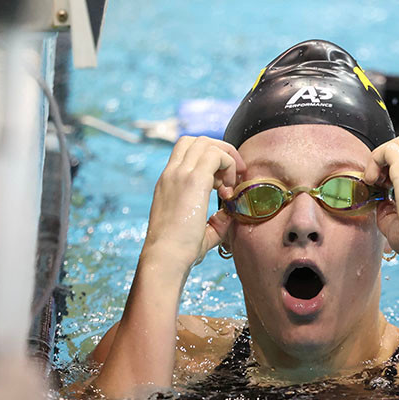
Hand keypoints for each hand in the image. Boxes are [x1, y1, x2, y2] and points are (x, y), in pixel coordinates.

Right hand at [141, 136, 245, 269]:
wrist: (165, 258)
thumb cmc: (179, 252)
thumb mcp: (199, 233)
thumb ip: (214, 222)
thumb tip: (228, 214)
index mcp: (168, 182)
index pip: (186, 151)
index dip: (210, 159)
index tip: (222, 184)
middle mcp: (171, 174)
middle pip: (197, 140)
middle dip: (221, 152)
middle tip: (233, 178)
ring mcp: (180, 175)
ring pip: (207, 143)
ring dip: (226, 159)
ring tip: (230, 186)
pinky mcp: (193, 181)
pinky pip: (216, 156)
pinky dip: (228, 166)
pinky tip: (228, 192)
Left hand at [363, 136, 398, 268]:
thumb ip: (388, 208)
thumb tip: (378, 201)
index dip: (392, 171)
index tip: (384, 190)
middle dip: (386, 162)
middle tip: (378, 185)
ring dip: (381, 159)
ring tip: (374, 182)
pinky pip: (388, 150)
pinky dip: (375, 160)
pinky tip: (372, 181)